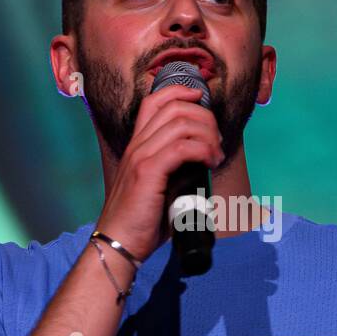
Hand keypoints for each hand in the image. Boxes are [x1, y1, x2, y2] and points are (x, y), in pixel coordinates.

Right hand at [94, 83, 224, 263]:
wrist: (118, 244)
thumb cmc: (141, 222)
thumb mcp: (161, 188)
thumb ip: (177, 171)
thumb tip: (204, 163)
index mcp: (138, 145)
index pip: (156, 101)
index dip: (182, 92)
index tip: (203, 102)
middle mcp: (137, 145)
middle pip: (175, 106)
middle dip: (205, 117)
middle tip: (218, 141)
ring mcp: (140, 156)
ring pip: (181, 123)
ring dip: (208, 134)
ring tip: (216, 155)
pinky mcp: (147, 172)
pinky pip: (181, 147)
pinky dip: (203, 150)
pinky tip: (210, 162)